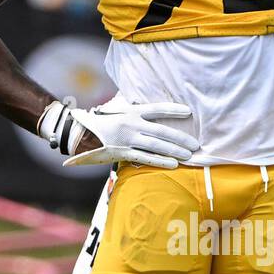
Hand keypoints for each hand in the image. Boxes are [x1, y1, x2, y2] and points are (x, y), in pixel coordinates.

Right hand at [38, 95, 198, 168]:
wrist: (77, 132)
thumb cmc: (99, 122)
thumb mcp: (116, 110)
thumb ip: (132, 110)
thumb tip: (147, 110)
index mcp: (131, 111)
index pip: (156, 108)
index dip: (173, 110)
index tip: (189, 111)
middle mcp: (131, 124)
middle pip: (162, 131)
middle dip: (181, 138)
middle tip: (196, 144)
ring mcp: (127, 139)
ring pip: (156, 145)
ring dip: (175, 150)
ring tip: (189, 155)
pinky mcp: (122, 152)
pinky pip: (145, 157)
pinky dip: (161, 160)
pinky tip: (174, 164)